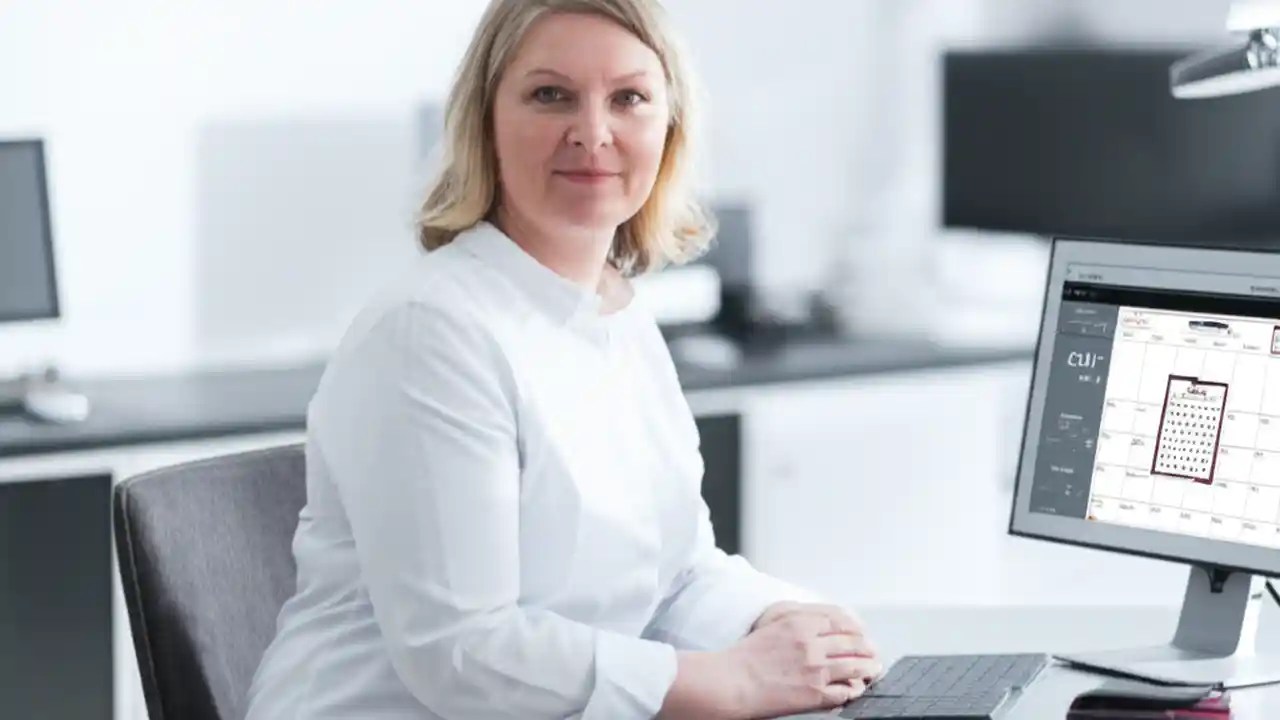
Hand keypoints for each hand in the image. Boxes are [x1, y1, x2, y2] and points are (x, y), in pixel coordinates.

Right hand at [727, 610, 881, 718]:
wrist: (732, 681)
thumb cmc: (744, 657)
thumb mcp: (772, 628)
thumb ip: (797, 626)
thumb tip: (816, 631)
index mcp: (800, 624)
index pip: (840, 624)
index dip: (854, 630)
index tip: (860, 635)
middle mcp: (812, 644)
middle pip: (852, 643)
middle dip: (866, 648)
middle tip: (873, 652)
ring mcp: (816, 669)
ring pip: (854, 666)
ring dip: (867, 668)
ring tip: (873, 669)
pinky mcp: (815, 693)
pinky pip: (844, 692)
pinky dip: (854, 690)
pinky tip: (856, 689)